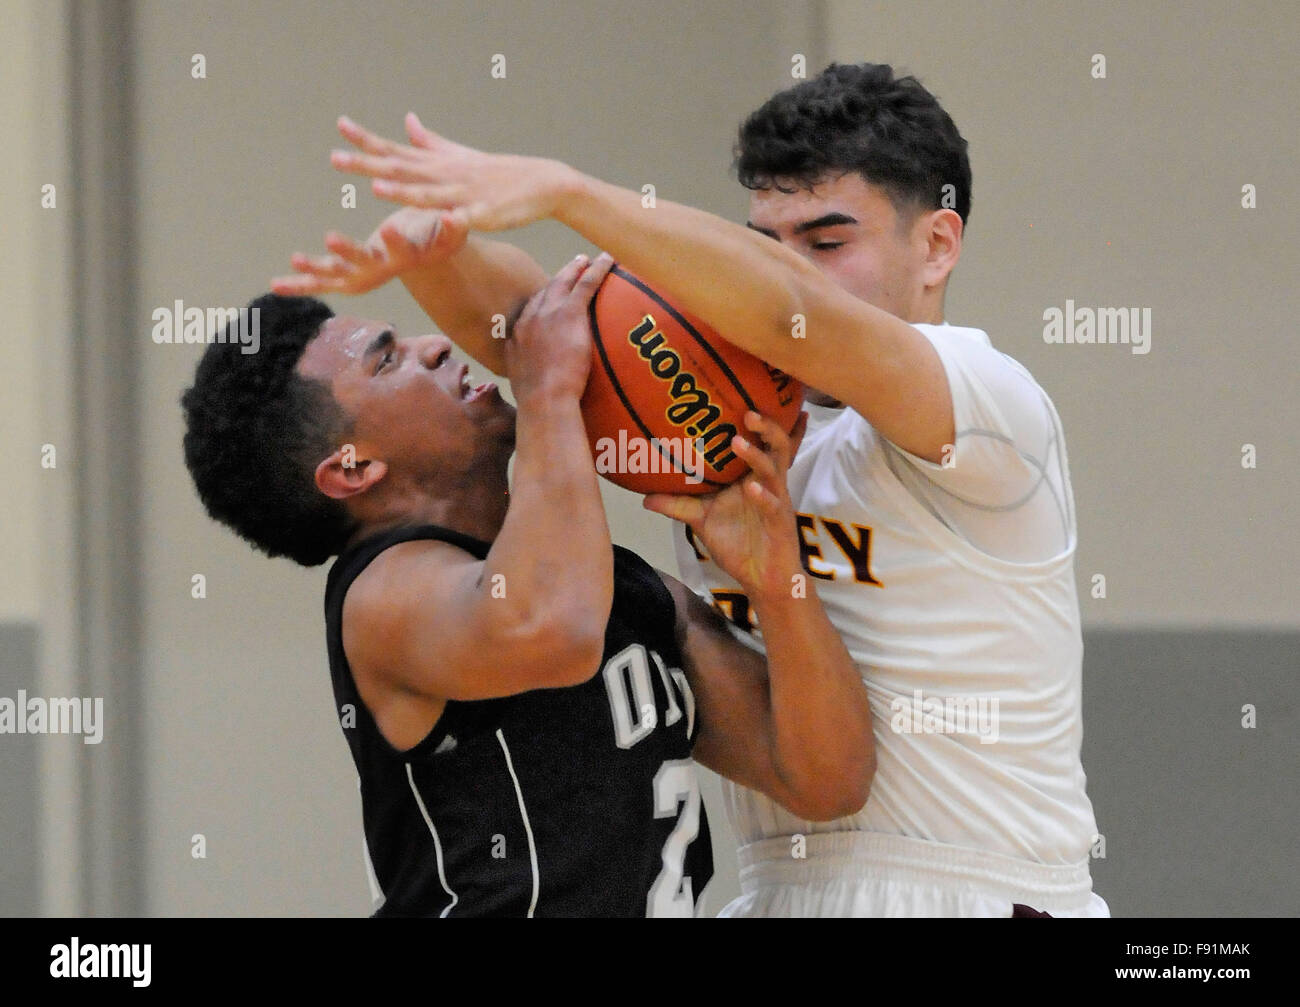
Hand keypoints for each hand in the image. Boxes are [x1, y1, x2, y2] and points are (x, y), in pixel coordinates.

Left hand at [270, 205, 467, 295]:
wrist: (418, 253)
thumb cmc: (434, 236)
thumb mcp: (449, 232)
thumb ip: (453, 227)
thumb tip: (460, 217)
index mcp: (406, 257)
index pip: (403, 250)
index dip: (397, 241)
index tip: (390, 228)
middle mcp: (381, 271)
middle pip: (363, 264)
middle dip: (347, 252)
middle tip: (331, 237)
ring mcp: (361, 276)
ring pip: (336, 275)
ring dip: (314, 269)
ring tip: (295, 258)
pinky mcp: (346, 276)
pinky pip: (320, 282)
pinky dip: (298, 283)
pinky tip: (276, 284)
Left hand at [329, 112, 574, 231]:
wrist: (542, 182)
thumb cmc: (499, 173)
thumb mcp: (460, 155)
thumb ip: (430, 142)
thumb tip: (407, 120)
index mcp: (438, 163)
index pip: (395, 149)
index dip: (367, 139)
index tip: (339, 125)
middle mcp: (446, 174)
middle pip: (401, 169)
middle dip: (368, 164)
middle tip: (335, 158)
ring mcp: (464, 193)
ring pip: (428, 193)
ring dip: (402, 190)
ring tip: (375, 186)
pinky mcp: (483, 213)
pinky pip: (462, 217)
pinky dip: (449, 217)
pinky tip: (438, 218)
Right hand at [507, 252, 614, 403]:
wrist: (544, 397)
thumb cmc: (538, 400)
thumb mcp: (524, 383)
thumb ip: (530, 372)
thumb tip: (537, 379)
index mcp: (518, 334)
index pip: (531, 309)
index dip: (544, 299)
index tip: (553, 295)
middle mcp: (529, 317)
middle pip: (546, 290)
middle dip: (559, 277)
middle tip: (572, 267)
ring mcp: (548, 313)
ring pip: (564, 282)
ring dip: (576, 268)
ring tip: (587, 260)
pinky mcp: (569, 312)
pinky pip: (585, 284)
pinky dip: (597, 270)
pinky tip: (607, 260)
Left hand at [644, 411, 808, 600]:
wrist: (762, 578)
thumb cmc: (738, 543)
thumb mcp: (702, 520)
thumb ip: (677, 505)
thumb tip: (644, 497)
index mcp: (754, 475)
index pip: (760, 440)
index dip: (761, 419)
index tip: (747, 395)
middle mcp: (768, 481)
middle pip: (776, 444)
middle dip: (766, 425)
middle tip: (747, 410)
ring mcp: (776, 500)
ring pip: (775, 469)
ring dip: (756, 455)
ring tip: (738, 443)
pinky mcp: (780, 522)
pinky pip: (772, 504)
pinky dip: (762, 495)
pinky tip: (751, 488)